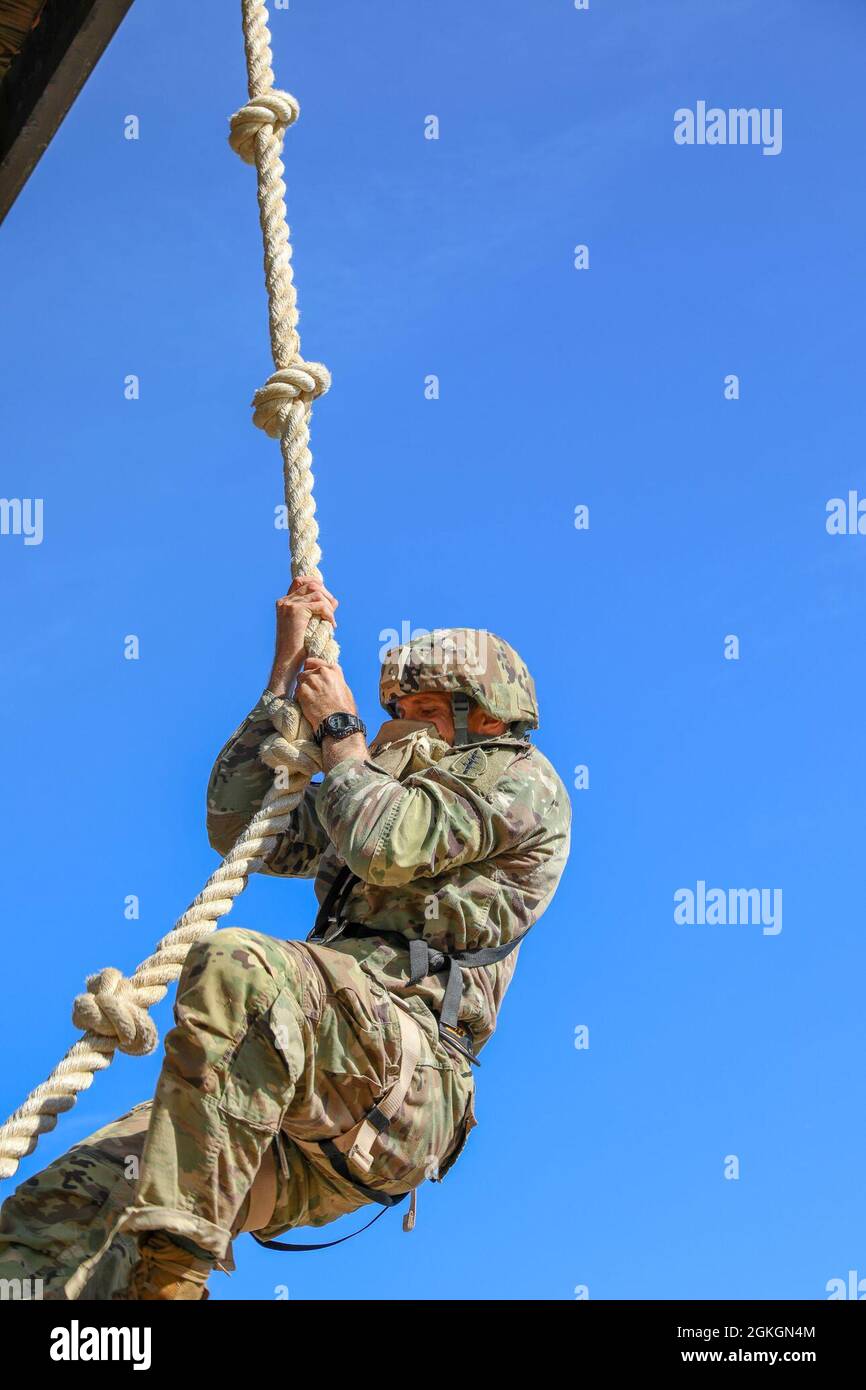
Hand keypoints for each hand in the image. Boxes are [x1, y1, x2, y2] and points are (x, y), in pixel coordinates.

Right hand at [268, 576, 336, 695]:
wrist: (287, 662)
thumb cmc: (298, 649)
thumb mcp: (308, 625)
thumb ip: (316, 611)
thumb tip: (334, 600)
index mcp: (284, 603)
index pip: (300, 581)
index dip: (316, 583)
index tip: (327, 598)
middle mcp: (284, 601)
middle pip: (311, 585)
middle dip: (326, 596)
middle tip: (332, 613)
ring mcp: (288, 604)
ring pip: (317, 593)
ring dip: (329, 606)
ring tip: (331, 620)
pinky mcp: (295, 610)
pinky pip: (319, 605)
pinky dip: (329, 613)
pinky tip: (331, 624)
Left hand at [295, 656, 356, 732]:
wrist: (338, 722)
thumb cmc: (344, 710)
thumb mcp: (344, 690)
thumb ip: (333, 681)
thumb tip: (328, 682)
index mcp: (333, 670)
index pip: (314, 662)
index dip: (310, 668)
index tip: (310, 674)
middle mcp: (321, 672)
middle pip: (305, 672)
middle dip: (307, 681)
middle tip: (312, 693)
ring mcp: (310, 680)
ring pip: (300, 681)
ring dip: (302, 689)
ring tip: (310, 701)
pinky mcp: (302, 691)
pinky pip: (296, 692)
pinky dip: (299, 698)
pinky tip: (307, 706)